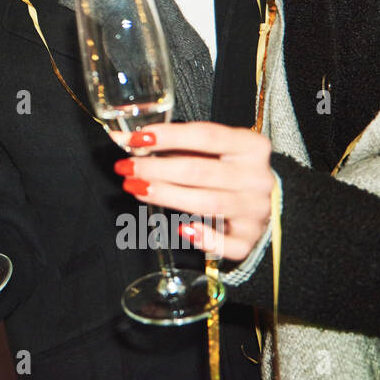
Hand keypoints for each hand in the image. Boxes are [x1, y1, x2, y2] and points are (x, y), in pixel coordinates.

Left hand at [109, 122, 274, 261]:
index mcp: (251, 146)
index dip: (169, 136)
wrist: (258, 200)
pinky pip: (227, 243)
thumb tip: (121, 138)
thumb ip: (168, 143)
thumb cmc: (225, 169)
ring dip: (167, 196)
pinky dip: (203, 238)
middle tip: (127, 168)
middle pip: (202, 171)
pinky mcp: (251, 238)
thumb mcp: (205, 149)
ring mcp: (257, 209)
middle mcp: (258, 177)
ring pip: (208, 204)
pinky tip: (181, 228)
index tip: (138, 139)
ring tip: (136, 189)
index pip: (207, 136)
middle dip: (158, 169)